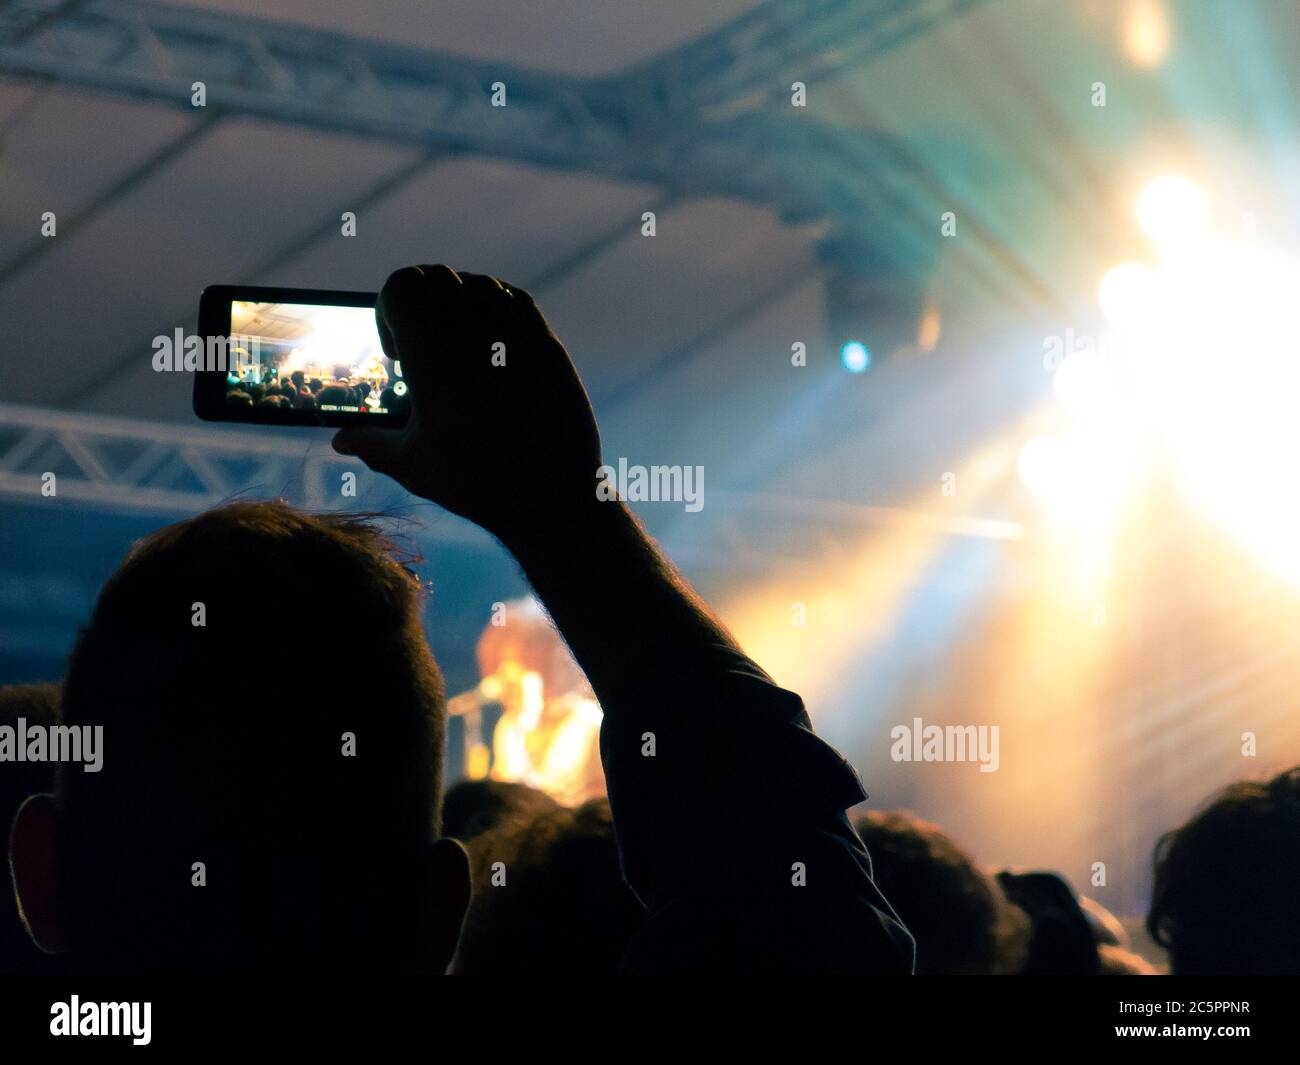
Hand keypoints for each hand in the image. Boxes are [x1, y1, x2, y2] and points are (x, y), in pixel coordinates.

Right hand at [333, 265, 601, 539]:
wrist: (555, 495)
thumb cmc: (479, 482)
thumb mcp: (414, 465)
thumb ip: (371, 443)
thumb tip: (342, 440)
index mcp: (435, 352)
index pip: (402, 285)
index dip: (389, 312)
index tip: (398, 356)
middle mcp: (476, 329)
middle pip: (436, 277)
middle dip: (420, 305)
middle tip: (423, 351)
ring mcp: (518, 331)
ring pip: (476, 285)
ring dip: (457, 306)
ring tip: (458, 354)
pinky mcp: (548, 341)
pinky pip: (512, 301)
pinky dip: (494, 313)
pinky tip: (492, 355)